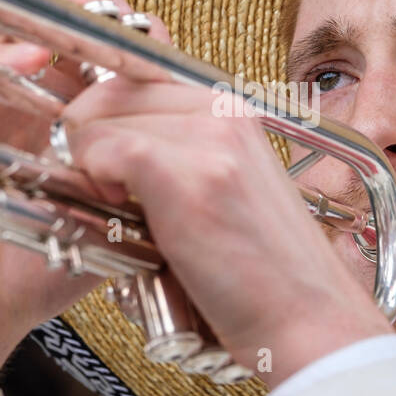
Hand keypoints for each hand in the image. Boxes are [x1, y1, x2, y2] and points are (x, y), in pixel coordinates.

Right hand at [0, 0, 153, 395]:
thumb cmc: (42, 265)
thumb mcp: (113, 217)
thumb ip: (145, 176)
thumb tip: (200, 141)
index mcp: (68, 108)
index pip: (100, 40)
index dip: (131, 31)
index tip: (156, 43)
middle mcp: (23, 95)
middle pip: (52, 13)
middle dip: (88, 3)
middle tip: (115, 18)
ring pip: (7, 25)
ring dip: (43, 14)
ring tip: (75, 23)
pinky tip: (30, 57)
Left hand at [56, 76, 394, 387]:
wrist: (310, 319)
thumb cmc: (263, 275)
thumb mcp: (222, 192)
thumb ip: (177, 158)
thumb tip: (106, 147)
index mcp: (231, 108)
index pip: (134, 76)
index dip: (103, 116)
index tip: (102, 161)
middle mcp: (222, 108)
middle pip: (110, 90)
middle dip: (86, 135)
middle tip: (104, 189)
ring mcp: (208, 136)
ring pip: (98, 117)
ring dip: (86, 162)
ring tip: (118, 207)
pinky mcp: (187, 173)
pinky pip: (102, 147)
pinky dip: (91, 179)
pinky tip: (121, 213)